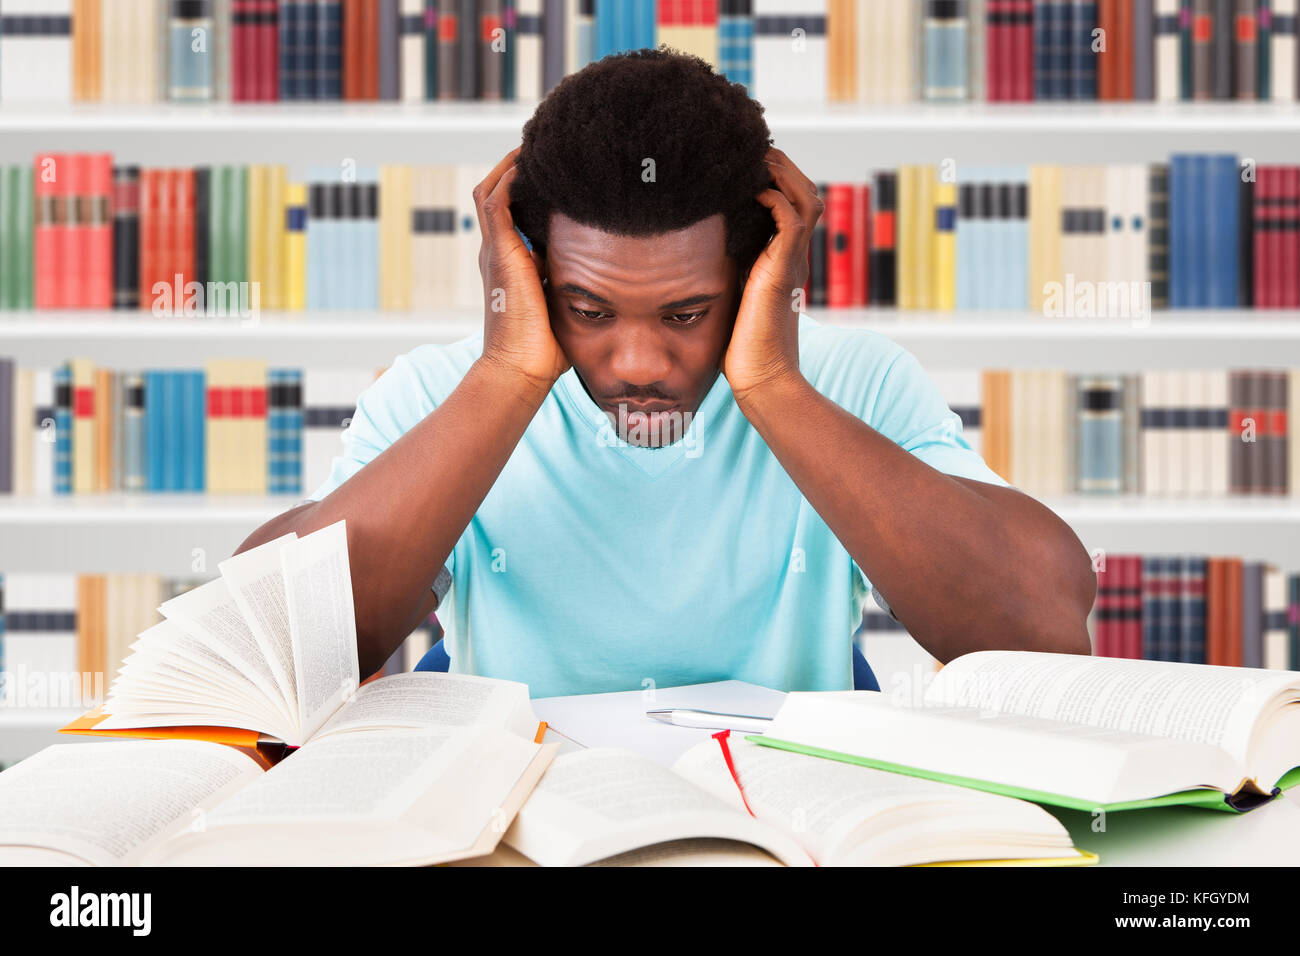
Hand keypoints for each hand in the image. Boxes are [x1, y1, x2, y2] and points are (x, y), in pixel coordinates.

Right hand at [474, 146, 570, 391]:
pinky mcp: (499, 252)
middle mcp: (498, 252)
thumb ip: (575, 284)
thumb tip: (611, 276)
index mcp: (511, 264)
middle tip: (555, 148)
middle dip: (523, 168)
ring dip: (515, 164)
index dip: (532, 190)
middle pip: (500, 192)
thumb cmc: (547, 350)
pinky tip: (535, 158)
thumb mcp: (563, 305)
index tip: (564, 175)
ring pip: (494, 187)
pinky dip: (511, 176)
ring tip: (544, 142)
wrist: (521, 370)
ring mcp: (496, 251)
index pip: (515, 213)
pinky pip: (496, 198)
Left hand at [723, 146, 821, 403]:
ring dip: (781, 173)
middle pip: (804, 192)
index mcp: (782, 262)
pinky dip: (774, 198)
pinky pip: (790, 220)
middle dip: (780, 167)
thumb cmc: (740, 350)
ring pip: (804, 198)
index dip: (773, 180)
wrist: (761, 381)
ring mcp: (791, 263)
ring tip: (754, 158)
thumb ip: (722, 273)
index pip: (790, 205)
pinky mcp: (783, 272)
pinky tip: (750, 190)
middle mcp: (792, 258)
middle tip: (749, 151)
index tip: (742, 164)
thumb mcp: (729, 298)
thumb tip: (688, 255)